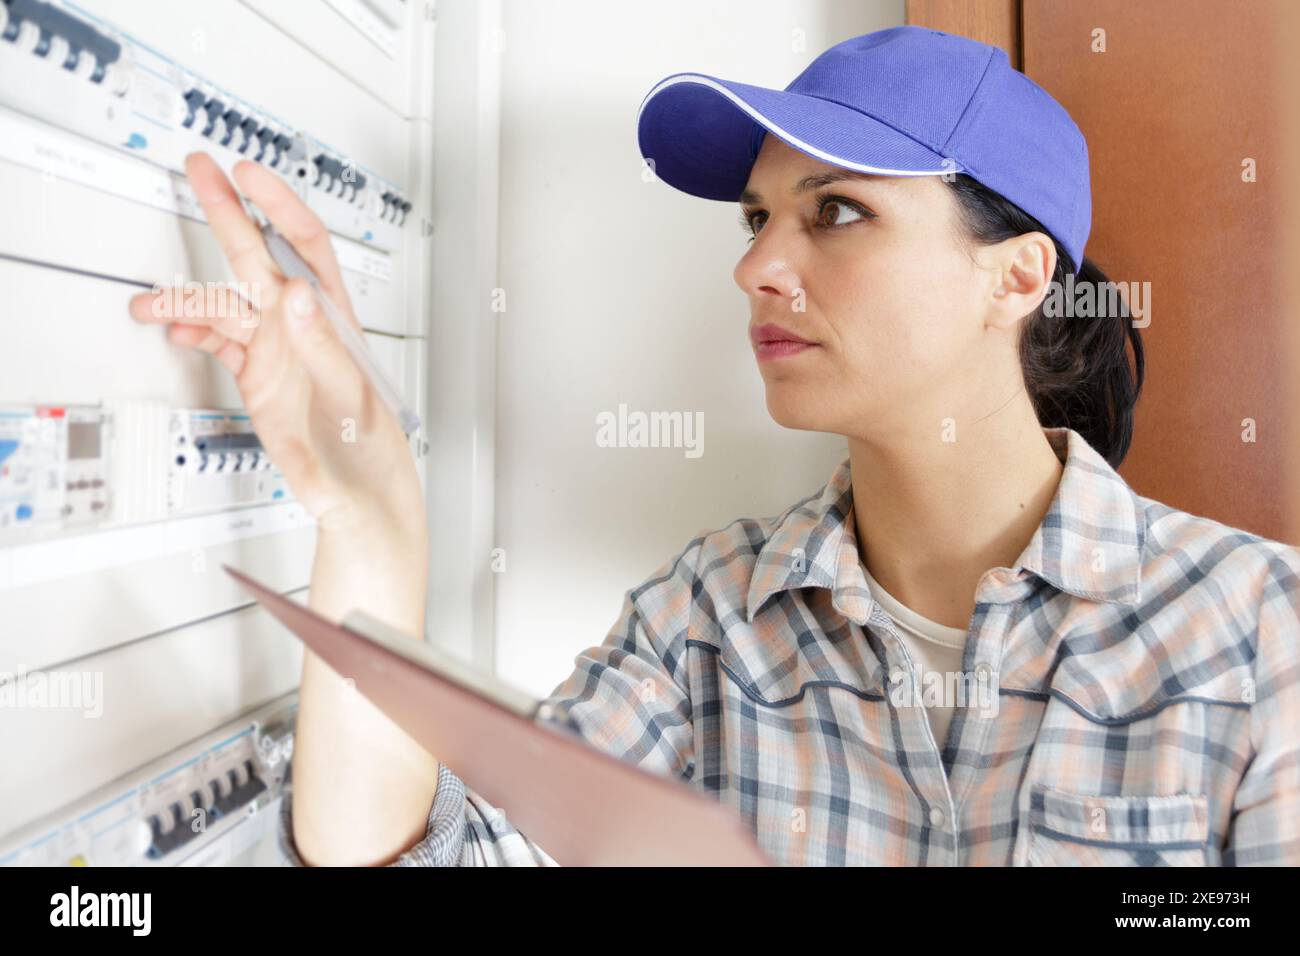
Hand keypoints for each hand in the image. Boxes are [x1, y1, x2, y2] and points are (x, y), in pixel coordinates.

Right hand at [129, 153, 424, 545]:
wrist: (361, 502)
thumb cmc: (373, 454)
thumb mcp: (350, 399)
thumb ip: (322, 348)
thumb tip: (297, 296)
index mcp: (335, 322)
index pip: (305, 247)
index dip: (277, 206)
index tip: (247, 175)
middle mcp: (304, 330)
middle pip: (259, 258)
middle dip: (227, 213)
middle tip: (198, 170)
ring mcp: (280, 353)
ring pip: (226, 307)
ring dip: (186, 300)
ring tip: (149, 304)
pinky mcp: (261, 379)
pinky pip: (221, 342)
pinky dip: (195, 332)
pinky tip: (177, 330)